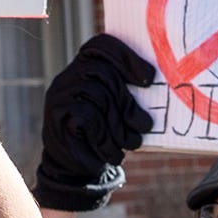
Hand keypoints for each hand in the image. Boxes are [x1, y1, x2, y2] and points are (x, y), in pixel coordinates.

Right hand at [31, 34, 156, 214]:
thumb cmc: (103, 136)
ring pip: (98, 96)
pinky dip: (105, 138)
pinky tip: (114, 154)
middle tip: (146, 124)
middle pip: (103, 72)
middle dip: (128, 100)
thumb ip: (128, 95)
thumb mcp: (118, 113)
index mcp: (83, 68)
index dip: (126, 56)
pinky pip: (87, 118)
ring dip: (120, 125)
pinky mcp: (56, 117)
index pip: (101, 46)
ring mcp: (60, 97)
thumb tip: (161, 90)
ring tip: (133, 143)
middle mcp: (68, 78)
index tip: (149, 78)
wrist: (73, 171)